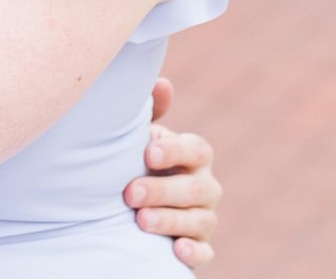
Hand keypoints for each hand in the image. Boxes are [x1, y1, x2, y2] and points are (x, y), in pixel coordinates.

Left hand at [127, 78, 220, 267]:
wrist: (131, 206)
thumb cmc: (137, 163)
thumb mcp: (139, 139)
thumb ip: (149, 113)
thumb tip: (162, 83)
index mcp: (193, 156)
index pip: (196, 149)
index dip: (175, 151)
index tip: (147, 153)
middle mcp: (204, 186)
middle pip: (195, 188)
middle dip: (163, 190)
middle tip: (130, 193)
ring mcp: (204, 218)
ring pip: (200, 221)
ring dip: (171, 221)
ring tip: (141, 221)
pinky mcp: (198, 247)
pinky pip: (205, 252)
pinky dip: (193, 251)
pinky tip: (177, 250)